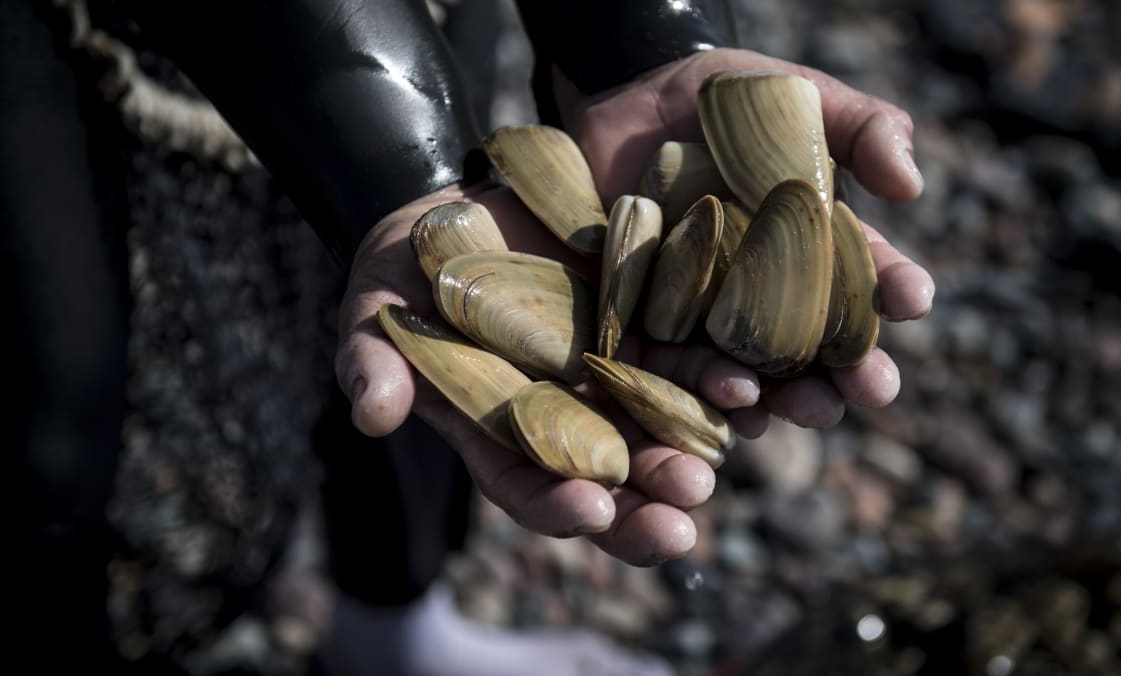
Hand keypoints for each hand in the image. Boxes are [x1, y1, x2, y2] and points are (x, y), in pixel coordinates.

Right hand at [336, 182, 766, 565]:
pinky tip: (749, 387)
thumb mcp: (377, 304)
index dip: (555, 505)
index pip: (527, 488)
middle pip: (608, 481)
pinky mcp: (649, 327)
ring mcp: (611, 376)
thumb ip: (374, 360)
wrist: (467, 205)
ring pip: (661, 429)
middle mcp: (564, 417)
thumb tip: (371, 416)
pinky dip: (718, 379)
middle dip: (643, 506)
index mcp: (498, 430)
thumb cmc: (407, 266)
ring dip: (694, 449)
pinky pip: (691, 361)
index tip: (588, 512)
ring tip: (722, 458)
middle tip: (682, 519)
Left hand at [550, 47, 935, 426]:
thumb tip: (911, 185)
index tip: (915, 299)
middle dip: (851, 371)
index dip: (895, 289)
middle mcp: (773, 293)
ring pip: (756, 370)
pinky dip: (703, 391)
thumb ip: (863, 127)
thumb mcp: (803, 96)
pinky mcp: (652, 318)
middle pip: (820, 345)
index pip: (868, 275)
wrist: (632, 94)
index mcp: (821, 246)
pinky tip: (732, 406)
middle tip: (874, 389)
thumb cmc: (729, 99)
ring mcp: (712, 311)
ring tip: (808, 410)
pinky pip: (678, 366)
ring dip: (787, 397)